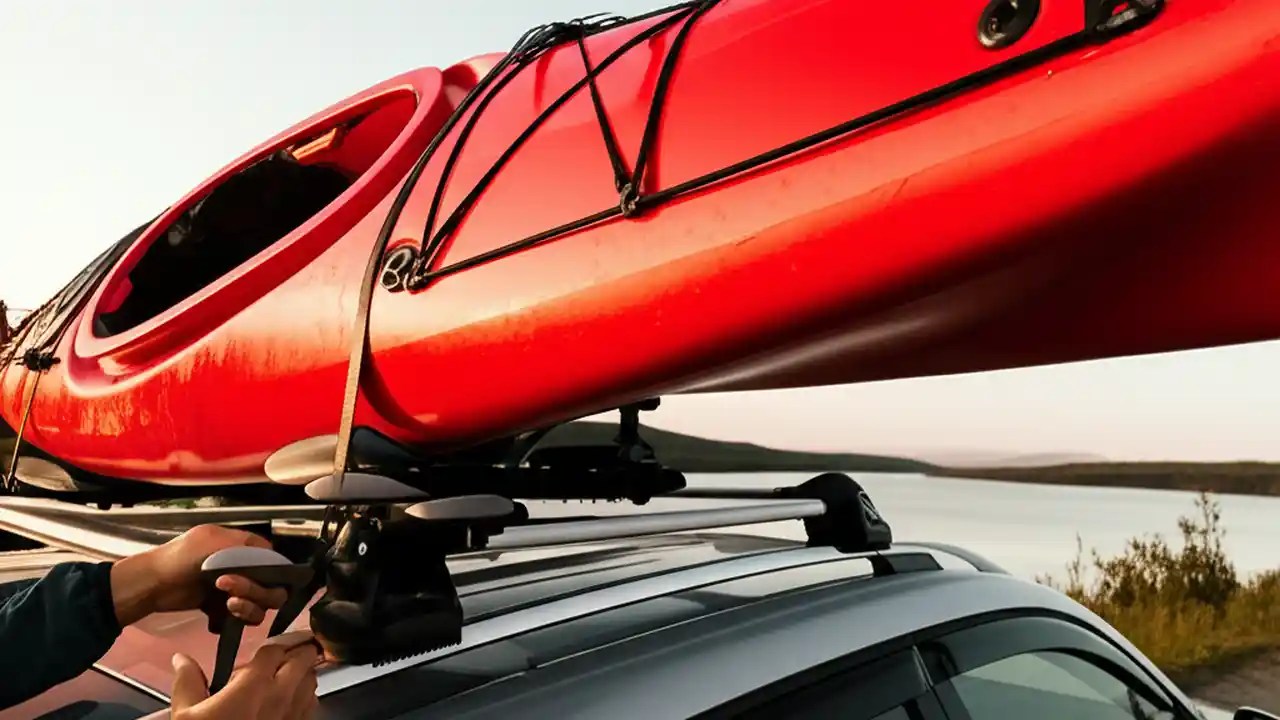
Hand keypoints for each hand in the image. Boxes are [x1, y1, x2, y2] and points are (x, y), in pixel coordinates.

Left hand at [110, 524, 289, 626]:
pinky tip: (213, 620)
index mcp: (242, 548)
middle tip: (230, 595)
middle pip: (271, 588)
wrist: (150, 583)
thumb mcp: (211, 540)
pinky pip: (237, 620)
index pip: (274, 561)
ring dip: (246, 609)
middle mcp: (242, 569)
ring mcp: (232, 590)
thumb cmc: (180, 558)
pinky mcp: (219, 609)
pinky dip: (229, 622)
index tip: (249, 576)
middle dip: (255, 593)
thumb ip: (245, 544)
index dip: (270, 572)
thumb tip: (272, 555)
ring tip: (224, 607)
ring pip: (258, 606)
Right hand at [169, 631, 320, 719]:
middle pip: (304, 659)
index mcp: (254, 684)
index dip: (274, 644)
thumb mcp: (185, 713)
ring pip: (312, 681)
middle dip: (298, 652)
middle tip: (285, 655)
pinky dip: (305, 698)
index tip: (268, 648)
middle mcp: (281, 695)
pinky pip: (311, 706)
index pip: (277, 648)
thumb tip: (180, 658)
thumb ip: (187, 681)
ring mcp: (294, 714)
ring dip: (302, 674)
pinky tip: (289, 703)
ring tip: (286, 678)